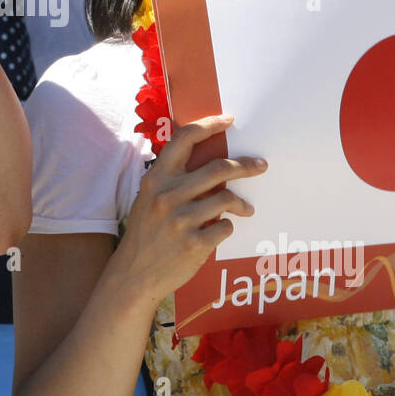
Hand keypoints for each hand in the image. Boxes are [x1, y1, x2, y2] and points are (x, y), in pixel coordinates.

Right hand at [111, 114, 265, 308]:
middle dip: (245, 165)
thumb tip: (205, 162)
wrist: (133, 275)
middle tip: (260, 165)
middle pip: (218, 167)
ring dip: (241, 203)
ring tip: (246, 209)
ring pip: (226, 198)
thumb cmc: (145, 234)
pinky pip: (225, 227)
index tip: (228, 120)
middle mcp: (167, 195)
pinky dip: (227, 227)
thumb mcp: (148, 199)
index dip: (209, 125)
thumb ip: (171, 180)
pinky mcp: (194, 244)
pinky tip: (220, 231)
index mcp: (156, 179)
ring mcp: (181, 220)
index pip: (184, 139)